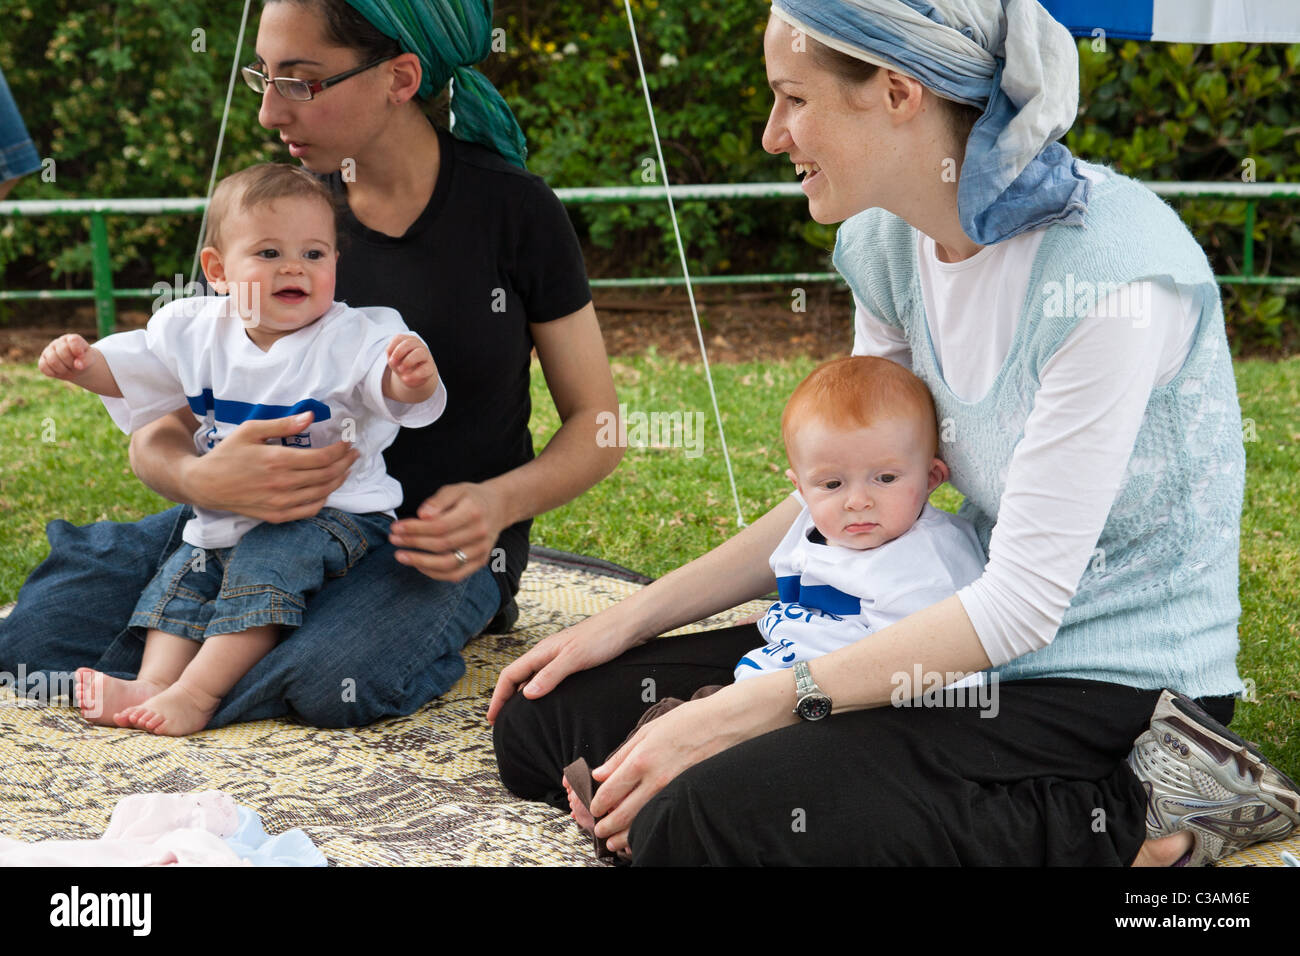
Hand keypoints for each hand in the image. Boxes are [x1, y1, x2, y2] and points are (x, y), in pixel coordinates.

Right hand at [39, 333, 96, 380]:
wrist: (76, 367)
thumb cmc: (84, 360)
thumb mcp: (90, 359)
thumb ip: (86, 360)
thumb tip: (77, 365)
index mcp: (71, 339)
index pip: (73, 341)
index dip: (77, 350)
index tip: (81, 355)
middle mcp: (58, 342)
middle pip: (63, 353)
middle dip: (71, 363)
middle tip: (75, 366)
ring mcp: (48, 350)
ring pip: (52, 361)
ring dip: (63, 369)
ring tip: (68, 370)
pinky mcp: (42, 360)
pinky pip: (43, 367)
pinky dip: (53, 373)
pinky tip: (60, 372)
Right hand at [182, 410, 358, 521]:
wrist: (206, 484)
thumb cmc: (228, 453)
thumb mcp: (251, 431)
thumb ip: (282, 424)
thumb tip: (310, 416)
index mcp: (278, 460)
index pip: (322, 458)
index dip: (340, 450)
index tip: (348, 443)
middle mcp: (282, 483)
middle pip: (327, 475)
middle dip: (345, 463)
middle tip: (354, 454)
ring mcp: (280, 502)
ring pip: (322, 493)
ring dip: (339, 480)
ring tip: (346, 469)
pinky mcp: (277, 515)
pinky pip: (309, 510)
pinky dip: (323, 499)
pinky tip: (327, 489)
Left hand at [386, 334, 436, 389]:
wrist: (412, 377)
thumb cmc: (401, 364)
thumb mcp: (393, 360)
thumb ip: (392, 357)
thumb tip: (394, 361)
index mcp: (408, 341)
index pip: (399, 338)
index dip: (392, 347)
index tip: (389, 358)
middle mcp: (418, 345)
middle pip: (409, 343)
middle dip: (399, 352)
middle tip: (392, 362)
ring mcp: (426, 356)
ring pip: (419, 353)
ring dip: (408, 361)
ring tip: (400, 369)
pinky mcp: (430, 368)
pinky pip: (424, 369)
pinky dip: (414, 375)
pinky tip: (405, 379)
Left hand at [389, 482, 506, 582]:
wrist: (498, 507)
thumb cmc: (470, 497)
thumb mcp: (455, 489)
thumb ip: (438, 501)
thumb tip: (422, 515)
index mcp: (473, 512)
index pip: (439, 525)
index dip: (415, 529)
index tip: (396, 527)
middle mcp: (480, 533)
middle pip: (441, 545)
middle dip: (413, 543)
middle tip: (393, 539)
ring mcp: (482, 550)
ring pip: (448, 564)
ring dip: (420, 563)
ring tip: (400, 556)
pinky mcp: (481, 562)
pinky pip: (456, 575)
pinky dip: (434, 573)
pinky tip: (418, 565)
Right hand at [486, 610, 639, 723]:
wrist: (629, 624)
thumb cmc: (603, 636)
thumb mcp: (575, 657)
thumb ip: (551, 675)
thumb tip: (526, 695)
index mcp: (542, 652)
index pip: (509, 675)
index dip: (498, 697)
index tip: (492, 719)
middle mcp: (547, 654)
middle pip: (518, 677)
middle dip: (506, 699)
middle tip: (502, 723)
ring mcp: (560, 657)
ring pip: (533, 678)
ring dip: (523, 696)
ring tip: (521, 718)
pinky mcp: (574, 662)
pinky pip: (549, 679)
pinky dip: (542, 693)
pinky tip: (549, 704)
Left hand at [587, 693, 740, 855]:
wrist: (726, 724)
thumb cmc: (689, 721)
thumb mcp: (648, 730)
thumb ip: (621, 755)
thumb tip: (600, 773)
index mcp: (642, 759)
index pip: (610, 791)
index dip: (598, 804)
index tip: (595, 808)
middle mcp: (656, 779)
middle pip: (623, 813)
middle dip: (607, 826)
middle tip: (600, 831)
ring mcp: (674, 791)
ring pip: (643, 822)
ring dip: (625, 836)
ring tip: (615, 842)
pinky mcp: (688, 797)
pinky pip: (664, 820)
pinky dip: (650, 831)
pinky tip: (643, 835)